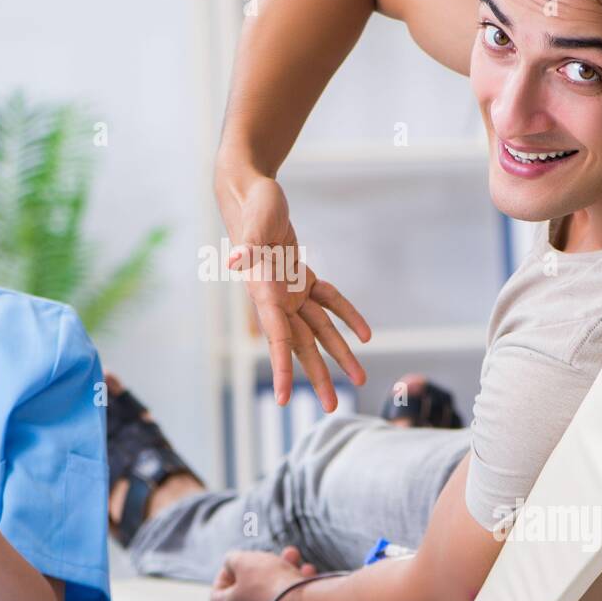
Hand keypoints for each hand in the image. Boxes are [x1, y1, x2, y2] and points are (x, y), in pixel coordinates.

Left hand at [209, 546, 318, 600]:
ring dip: (282, 569)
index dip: (223, 576)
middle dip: (260, 566)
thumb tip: (231, 563)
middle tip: (268, 554)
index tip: (235, 564)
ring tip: (292, 555)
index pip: (217, 595)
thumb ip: (232, 559)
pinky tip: (307, 570)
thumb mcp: (243, 561)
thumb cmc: (270, 585)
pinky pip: (291, 599)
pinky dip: (297, 582)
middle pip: (249, 589)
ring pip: (273, 590)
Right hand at [220, 172, 370, 409]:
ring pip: (319, 329)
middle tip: (331, 407)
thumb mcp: (251, 225)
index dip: (282, 369)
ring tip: (359, 378)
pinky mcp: (300, 277)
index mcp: (264, 293)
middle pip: (302, 344)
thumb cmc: (252, 207)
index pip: (276, 338)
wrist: (251, 193)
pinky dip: (346, 316)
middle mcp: (277, 299)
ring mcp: (289, 290)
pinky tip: (364, 335)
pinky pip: (328, 301)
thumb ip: (246, 245)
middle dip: (317, 376)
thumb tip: (236, 260)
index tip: (286, 399)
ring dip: (339, 353)